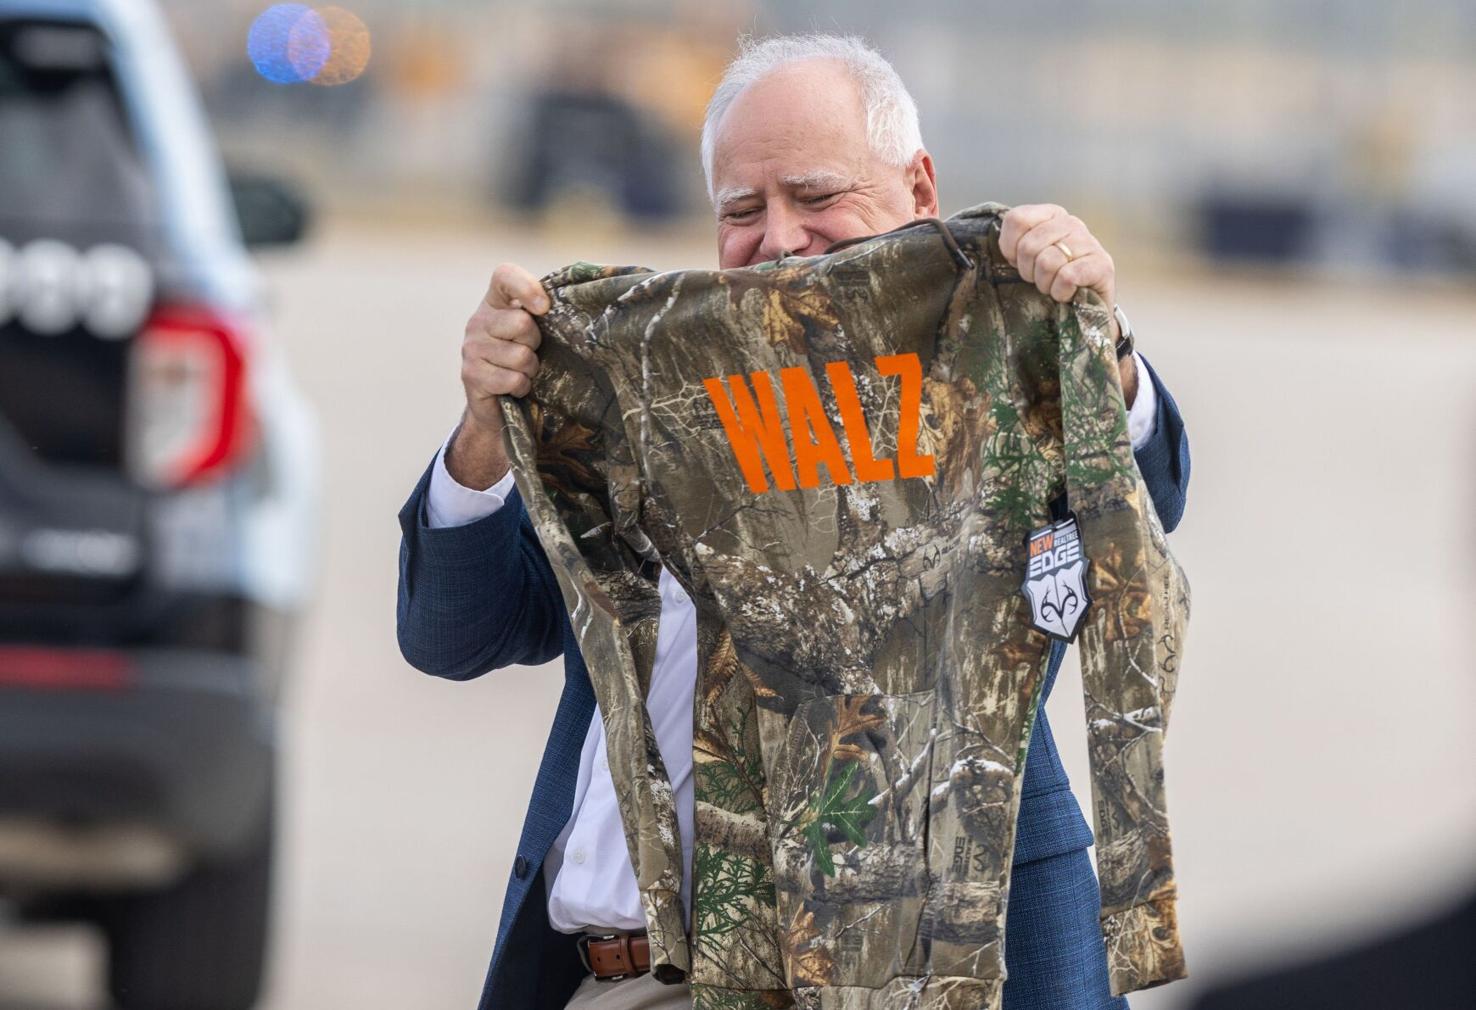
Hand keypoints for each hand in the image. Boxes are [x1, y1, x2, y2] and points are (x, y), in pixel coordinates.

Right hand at [447, 263, 548, 488]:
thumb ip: (544, 313)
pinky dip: (521, 387)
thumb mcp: (533, 333)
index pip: (504, 275)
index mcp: (494, 303)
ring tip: (522, 372)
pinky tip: (514, 387)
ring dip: (530, 370)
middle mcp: (478, 321)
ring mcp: (471, 348)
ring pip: (520, 355)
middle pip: (521, 323)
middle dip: (535, 343)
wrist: (497, 407)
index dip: (526, 287)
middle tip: (530, 353)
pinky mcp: (471, 375)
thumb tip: (585, 294)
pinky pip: (512, 379)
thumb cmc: (522, 362)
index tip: (543, 308)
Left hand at [999, 203, 1137, 403]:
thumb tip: (975, 242)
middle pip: (1030, 244)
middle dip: (1027, 271)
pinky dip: (1060, 292)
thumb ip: (1011, 245)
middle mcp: (1071, 223)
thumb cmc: (1050, 283)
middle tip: (1036, 281)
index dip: (1009, 247)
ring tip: (1051, 288)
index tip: (1015, 264)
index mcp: (1050, 215)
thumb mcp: (1027, 260)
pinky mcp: (1102, 264)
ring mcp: (1090, 242)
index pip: (1016, 219)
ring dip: (1044, 284)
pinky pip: (1068, 276)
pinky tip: (1065, 295)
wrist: (1086, 310)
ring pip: (1048, 261)